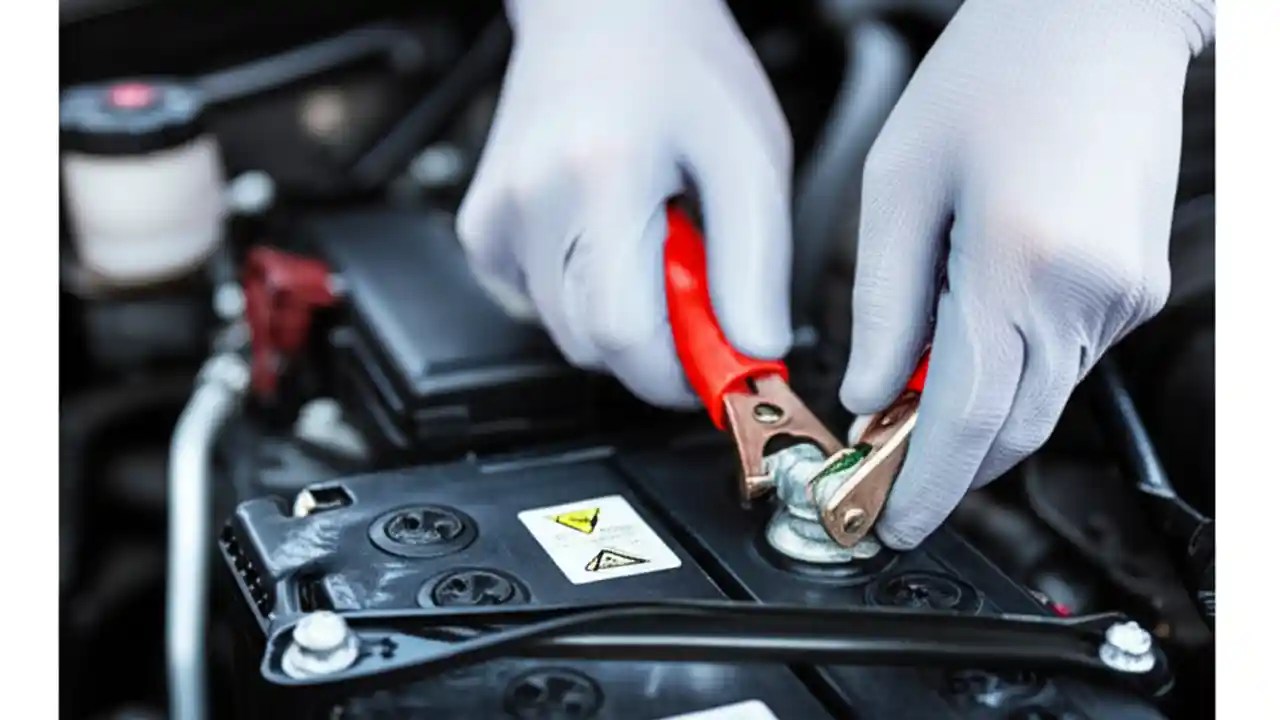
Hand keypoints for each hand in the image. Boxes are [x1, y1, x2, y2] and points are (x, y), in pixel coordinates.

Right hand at [458, 0, 792, 406]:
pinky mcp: (481, 230)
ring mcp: (496, 217)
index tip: (715, 366)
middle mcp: (532, 200)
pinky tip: (605, 240)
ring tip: (650, 243)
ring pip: (563, 331)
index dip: (676, 371)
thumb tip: (755, 350)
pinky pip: (534, 304)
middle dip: (654, 342)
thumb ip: (754, 263)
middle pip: (590, 344)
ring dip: (617, 314)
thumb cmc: (679, 67)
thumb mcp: (748, 157)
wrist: (605, 10)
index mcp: (600, 177)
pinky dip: (579, 295)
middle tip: (693, 281)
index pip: (622, 334)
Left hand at [841, 0, 1214, 548]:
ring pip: (1039, 400)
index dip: (923, 487)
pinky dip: (1011, 370)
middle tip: (886, 476)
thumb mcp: (900, 183)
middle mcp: (1085, 294)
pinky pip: (1063, 357)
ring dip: (976, 417)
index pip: (964, 421)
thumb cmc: (994, 76)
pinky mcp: (1136, 286)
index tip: (889, 524)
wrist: (1099, 23)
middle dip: (947, 468)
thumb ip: (882, 302)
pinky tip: (971, 338)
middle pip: (1010, 431)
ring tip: (912, 399)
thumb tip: (869, 392)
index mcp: (1015, 265)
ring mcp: (1122, 295)